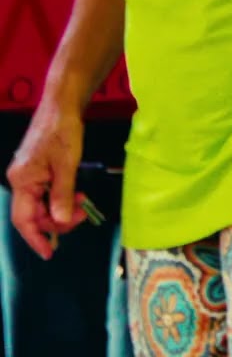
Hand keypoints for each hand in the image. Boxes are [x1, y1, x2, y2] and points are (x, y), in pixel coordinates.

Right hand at [5, 97, 88, 258]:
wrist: (62, 107)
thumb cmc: (63, 132)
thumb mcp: (67, 166)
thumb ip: (63, 195)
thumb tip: (60, 222)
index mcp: (22, 181)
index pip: (24, 219)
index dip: (36, 238)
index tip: (49, 253)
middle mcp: (20, 181)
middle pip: (34, 215)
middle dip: (57, 221)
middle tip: (82, 215)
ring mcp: (28, 176)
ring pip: (42, 205)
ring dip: (61, 210)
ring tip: (82, 203)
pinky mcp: (37, 171)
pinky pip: (46, 194)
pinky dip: (61, 199)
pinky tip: (76, 195)